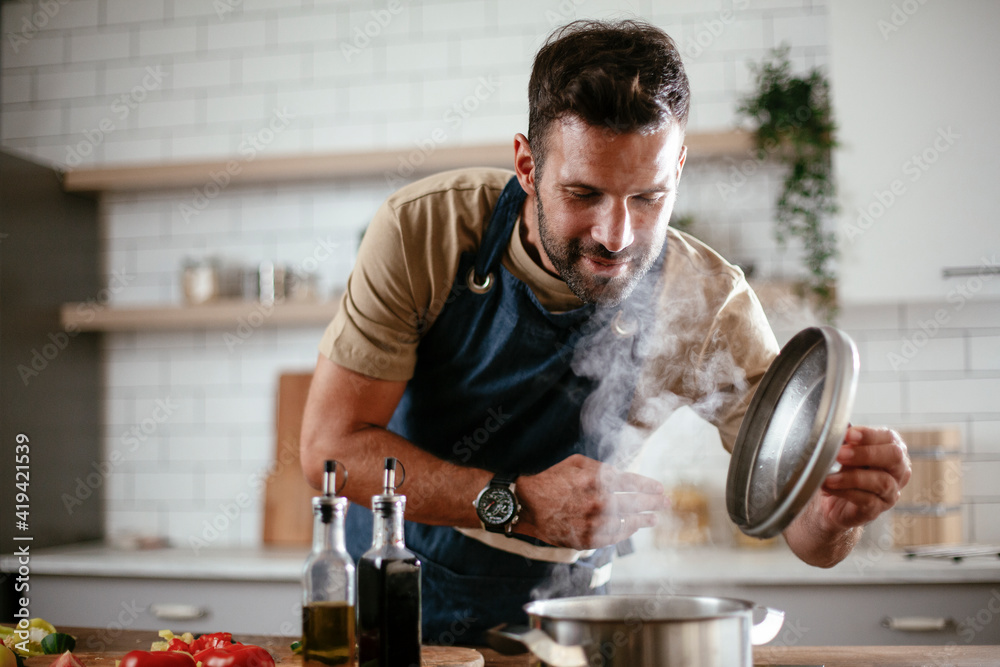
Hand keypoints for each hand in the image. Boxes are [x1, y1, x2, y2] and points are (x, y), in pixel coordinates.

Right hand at [515, 454, 667, 548]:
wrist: (528, 505)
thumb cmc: (552, 480)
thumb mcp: (576, 463)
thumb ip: (601, 468)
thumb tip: (620, 474)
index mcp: (598, 480)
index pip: (632, 483)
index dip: (648, 486)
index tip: (659, 488)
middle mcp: (600, 501)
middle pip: (635, 503)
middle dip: (654, 503)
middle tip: (665, 503)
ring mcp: (595, 522)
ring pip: (628, 522)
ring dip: (643, 520)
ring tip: (653, 518)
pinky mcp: (589, 538)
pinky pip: (614, 537)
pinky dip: (626, 532)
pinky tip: (633, 528)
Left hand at [818, 425, 910, 530]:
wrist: (834, 503)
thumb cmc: (844, 471)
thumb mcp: (845, 453)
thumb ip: (847, 443)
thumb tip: (839, 431)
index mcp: (892, 449)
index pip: (889, 438)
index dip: (869, 435)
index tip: (848, 434)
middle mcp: (898, 470)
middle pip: (894, 457)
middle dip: (865, 453)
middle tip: (840, 454)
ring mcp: (891, 492)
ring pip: (882, 481)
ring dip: (852, 477)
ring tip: (829, 476)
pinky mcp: (877, 509)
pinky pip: (867, 500)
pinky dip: (845, 492)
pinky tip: (829, 487)